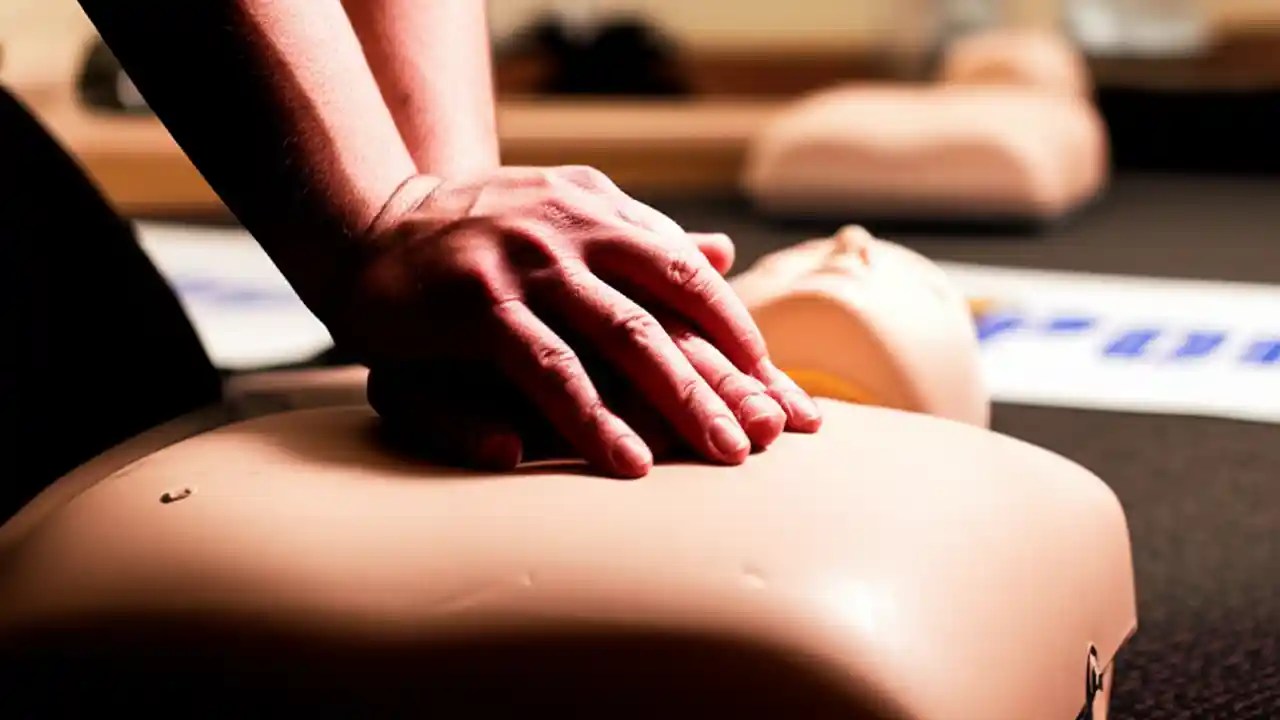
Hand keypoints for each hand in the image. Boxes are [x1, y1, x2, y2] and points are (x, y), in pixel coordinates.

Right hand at [332, 166, 820, 476]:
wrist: (371, 217)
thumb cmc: (481, 231)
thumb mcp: (567, 217)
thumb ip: (640, 239)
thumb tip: (722, 252)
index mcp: (603, 214)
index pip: (692, 280)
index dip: (742, 340)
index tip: (784, 396)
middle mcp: (576, 230)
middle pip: (673, 310)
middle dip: (729, 377)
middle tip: (772, 436)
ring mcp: (529, 264)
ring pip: (624, 338)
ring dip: (679, 400)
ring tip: (722, 454)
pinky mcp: (479, 303)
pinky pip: (549, 370)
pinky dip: (593, 418)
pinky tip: (629, 461)